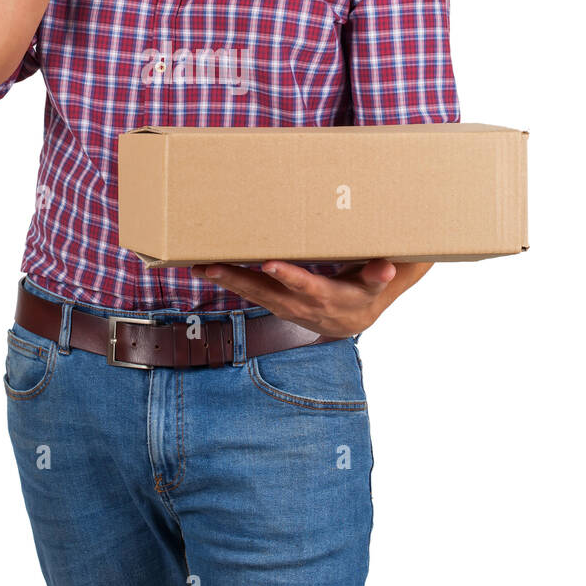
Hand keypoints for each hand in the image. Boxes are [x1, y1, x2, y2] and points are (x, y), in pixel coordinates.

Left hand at [189, 258, 400, 337]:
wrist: (352, 321)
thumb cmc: (364, 292)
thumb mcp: (374, 286)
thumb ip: (379, 276)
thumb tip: (386, 266)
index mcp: (326, 296)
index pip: (305, 286)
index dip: (288, 277)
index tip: (270, 263)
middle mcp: (299, 304)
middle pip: (266, 292)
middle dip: (238, 279)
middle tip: (212, 266)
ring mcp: (283, 306)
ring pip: (252, 292)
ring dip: (226, 280)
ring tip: (199, 266)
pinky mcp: (273, 303)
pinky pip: (249, 291)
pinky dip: (229, 281)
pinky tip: (208, 269)